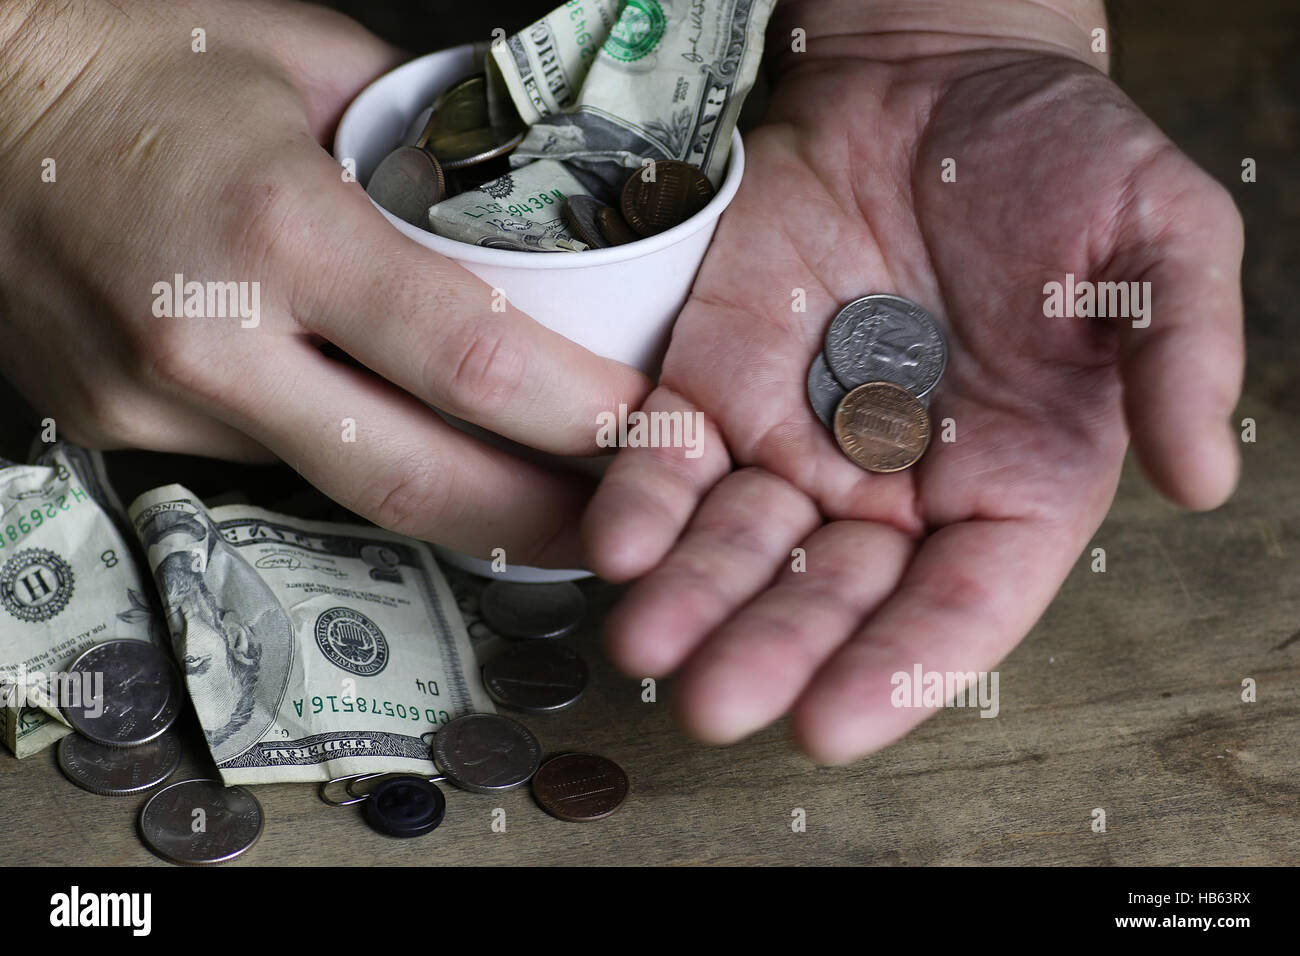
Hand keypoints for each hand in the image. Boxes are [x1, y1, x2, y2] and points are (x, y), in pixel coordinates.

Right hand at [0, 0, 646, 565]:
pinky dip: (367, 468)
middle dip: (543, 519)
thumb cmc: (138, 60)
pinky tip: (419, 454)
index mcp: (276, 227)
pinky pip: (280, 469)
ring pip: (350, 494)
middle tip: (630, 525)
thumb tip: (531, 209)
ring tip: (552, 507)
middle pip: (419, 480)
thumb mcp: (306, 61)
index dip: (583, 415)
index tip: (656, 432)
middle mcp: (212, 337)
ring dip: (466, 512)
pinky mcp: (126, 430)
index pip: (470, 358)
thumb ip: (429, 144)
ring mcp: (158, 402)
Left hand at [583, 18, 1243, 761]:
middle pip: (833, 594)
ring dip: (690, 600)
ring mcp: (797, 438)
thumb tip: (1205, 480)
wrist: (935, 80)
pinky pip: (671, 459)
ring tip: (645, 644)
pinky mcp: (716, 382)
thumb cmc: (1060, 159)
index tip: (837, 724)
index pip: (960, 603)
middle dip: (772, 651)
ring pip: (737, 545)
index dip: (902, 668)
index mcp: (1013, 484)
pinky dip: (641, 498)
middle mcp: (897, 484)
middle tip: (716, 706)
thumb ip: (1183, 355)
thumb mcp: (1162, 237)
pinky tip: (615, 542)